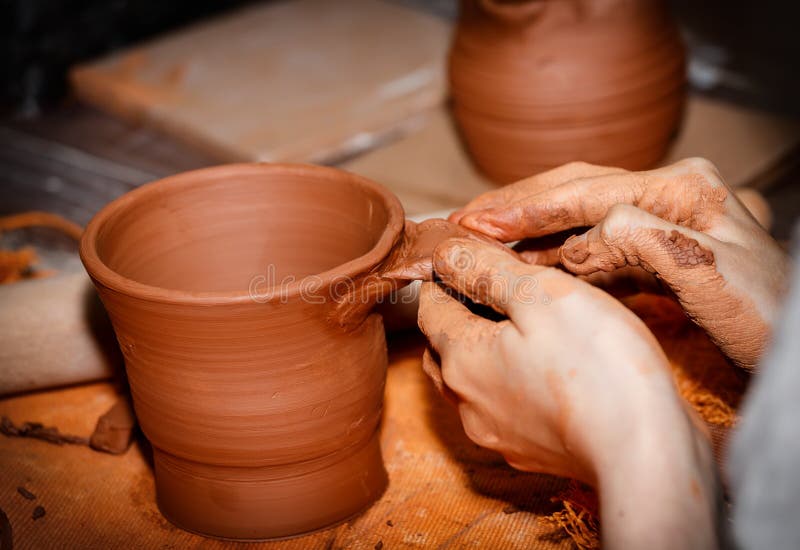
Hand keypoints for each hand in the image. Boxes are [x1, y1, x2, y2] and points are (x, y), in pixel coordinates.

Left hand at [418, 238, 720, 548]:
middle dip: (455, 315)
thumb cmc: (598, 365)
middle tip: (487, 287)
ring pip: (469, 382)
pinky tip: (540, 369)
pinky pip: (502, 409)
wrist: (648, 454)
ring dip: (480, 351)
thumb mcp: (541, 295)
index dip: (445, 277)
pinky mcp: (530, 453)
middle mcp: (468, 403)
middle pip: (442, 348)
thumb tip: (446, 255)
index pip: (429, 308)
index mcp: (462, 360)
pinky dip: (507, 382)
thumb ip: (487, 271)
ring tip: (514, 325)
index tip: (467, 258)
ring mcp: (498, 434)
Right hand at [451, 158, 789, 370]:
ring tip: (485, 240)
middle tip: (466, 221)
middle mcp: (672, 197)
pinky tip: (533, 264)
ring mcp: (667, 224)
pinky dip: (560, 254)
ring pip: (582, 217)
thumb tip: (573, 242)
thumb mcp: (708, 271)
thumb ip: (634, 239)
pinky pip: (599, 246)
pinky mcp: (663, 256)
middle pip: (577, 190)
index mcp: (683, 188)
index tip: (475, 223)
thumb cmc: (772, 319)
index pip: (585, 190)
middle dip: (519, 207)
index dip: (526, 208)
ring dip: (533, 231)